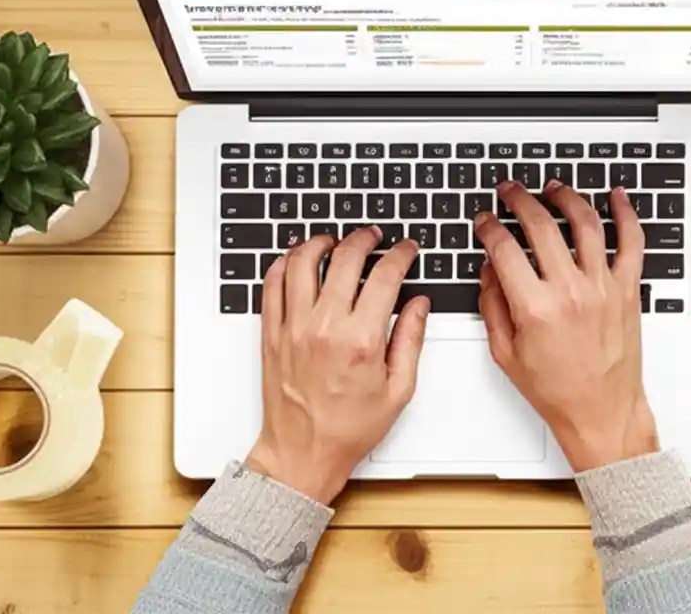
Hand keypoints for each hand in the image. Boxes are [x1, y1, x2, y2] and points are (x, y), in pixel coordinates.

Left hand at [247, 228, 429, 503]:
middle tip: (373, 237)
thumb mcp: (398, 390)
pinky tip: (297, 259)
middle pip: (344, 258)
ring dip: (321, 242)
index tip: (406, 250)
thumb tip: (419, 305)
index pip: (384, 276)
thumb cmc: (347, 429)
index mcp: (361, 341)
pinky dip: (284, 262)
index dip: (400, 255)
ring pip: (301, 262)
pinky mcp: (271, 333)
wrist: (303, 453)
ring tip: (334, 241)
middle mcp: (324, 327)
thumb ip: (411, 340)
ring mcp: (293, 328)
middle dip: (364, 239)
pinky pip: (271, 284)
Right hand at [474, 181, 658, 471]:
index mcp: (534, 308)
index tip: (485, 221)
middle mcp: (569, 292)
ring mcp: (602, 288)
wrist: (601, 412)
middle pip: (541, 226)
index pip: (504, 249)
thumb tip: (489, 269)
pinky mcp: (627, 290)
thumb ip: (493, 306)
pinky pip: (631, 242)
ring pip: (585, 224)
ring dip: (566, 198)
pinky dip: (626, 214)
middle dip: (520, 200)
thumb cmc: (557, 390)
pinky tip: (616, 196)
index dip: (489, 228)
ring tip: (553, 188)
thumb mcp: (506, 353)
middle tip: (510, 191)